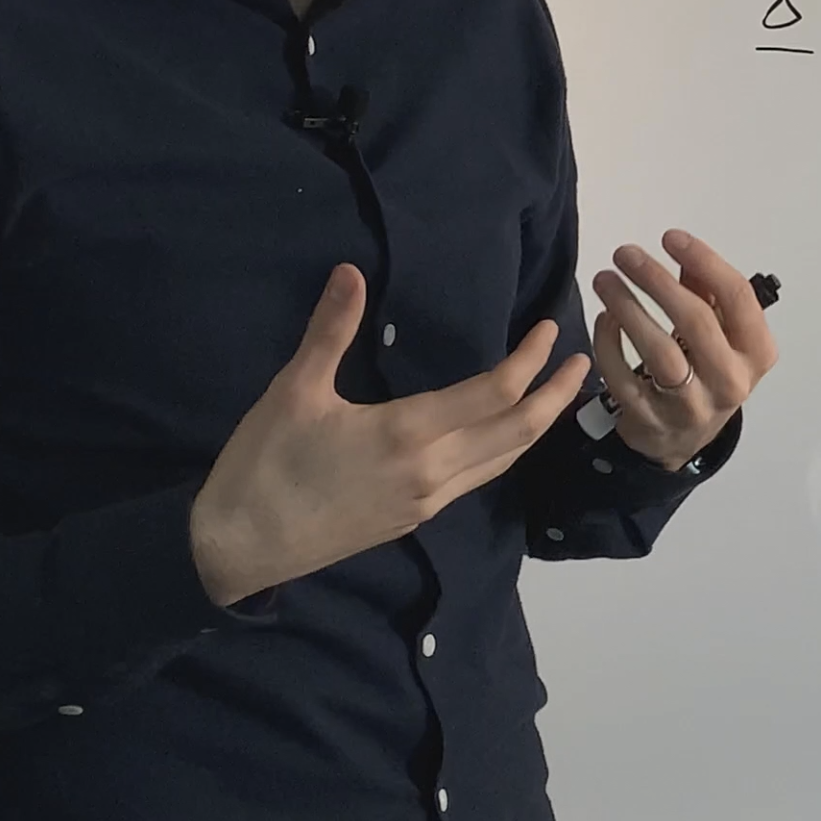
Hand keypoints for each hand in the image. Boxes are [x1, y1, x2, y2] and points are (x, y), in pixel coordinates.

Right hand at [188, 266, 588, 606]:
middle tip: (582, 362)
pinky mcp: (413, 518)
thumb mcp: (293, 391)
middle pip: (517, 431)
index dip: (530, 360)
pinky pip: (477, 480)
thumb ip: (330, 331)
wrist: (238, 549)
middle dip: (556, 396)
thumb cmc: (264, 466)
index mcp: (409, 433)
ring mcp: (427, 500)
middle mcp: (433, 471)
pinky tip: (500, 435)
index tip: (549, 330)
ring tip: (556, 395)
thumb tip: (350, 271)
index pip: (495, 392)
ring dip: (536, 426)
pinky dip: (503, 450)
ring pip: (502, 460)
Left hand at [589, 229, 779, 469]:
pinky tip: (604, 318)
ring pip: (659, 351)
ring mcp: (690, 405)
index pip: (737, 298)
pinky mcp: (650, 419)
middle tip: (626, 254)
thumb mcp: (720, 337)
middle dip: (657, 280)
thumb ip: (707, 295)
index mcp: (756, 353)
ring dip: (628, 308)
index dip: (705, 261)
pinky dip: (609, 343)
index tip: (671, 238)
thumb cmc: (707, 375)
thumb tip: (684, 254)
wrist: (683, 440)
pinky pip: (623, 376)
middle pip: (696, 320)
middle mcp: (730, 381)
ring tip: (605, 280)